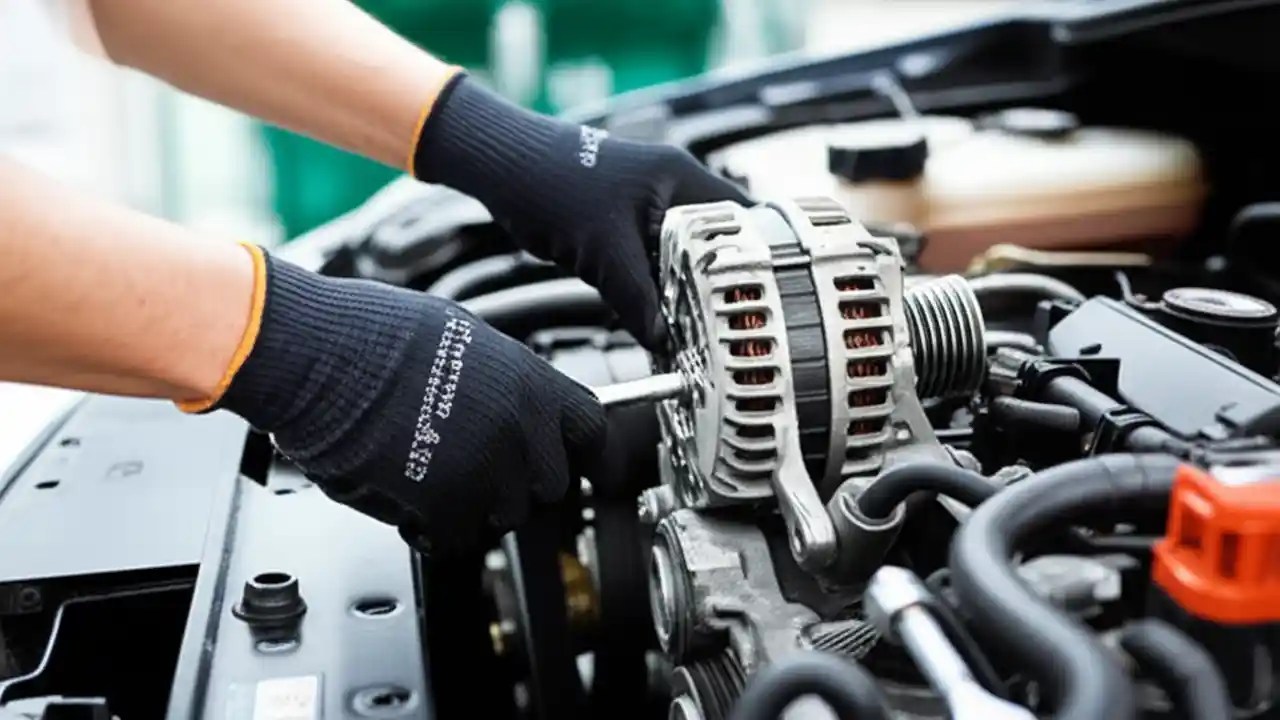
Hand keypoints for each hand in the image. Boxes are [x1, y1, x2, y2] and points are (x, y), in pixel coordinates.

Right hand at [210, 246, 605, 553]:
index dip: (578, 449)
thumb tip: (509, 402)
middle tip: (479, 468)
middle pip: (552, 485)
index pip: (591, 431)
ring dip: (477, 506)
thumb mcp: (464, 337)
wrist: (321, 355)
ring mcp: (487, 472)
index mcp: (531, 383)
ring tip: (435, 477)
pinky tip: (409, 501)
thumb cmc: (374, 332)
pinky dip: (434, 529)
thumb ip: (502, 380)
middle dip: (520, 482)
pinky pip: (456, 537)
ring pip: (505, 516)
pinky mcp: (446, 506)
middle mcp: (521, 430)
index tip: (570, 460)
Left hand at [412, 73, 750, 350]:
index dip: (755, 255)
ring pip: (679, 257)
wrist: (502, 169)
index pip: (741, 216)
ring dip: (682, 287)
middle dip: (716, 281)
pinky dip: (653, 287)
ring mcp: (645, 207)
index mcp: (680, 178)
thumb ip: (637, 298)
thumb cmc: (552, 185)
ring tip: (696, 324)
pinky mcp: (621, 226)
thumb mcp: (604, 251)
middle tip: (728, 319)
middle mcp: (670, 189)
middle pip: (713, 242)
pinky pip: (650, 262)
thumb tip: (661, 341)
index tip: (765, 293)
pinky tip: (656, 314)